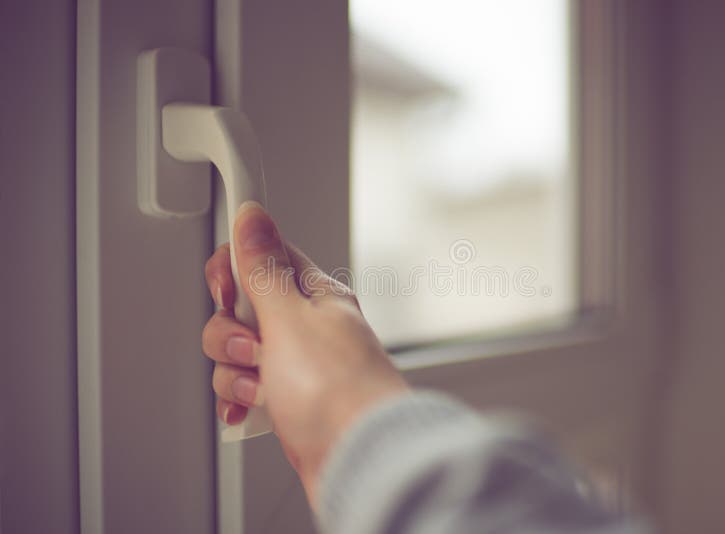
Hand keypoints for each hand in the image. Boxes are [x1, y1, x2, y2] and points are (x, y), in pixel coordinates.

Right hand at [202, 202, 408, 504]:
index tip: (227, 292)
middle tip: (256, 348)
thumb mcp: (290, 320)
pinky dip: (241, 400)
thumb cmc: (341, 393)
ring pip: (238, 353)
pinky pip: (246, 388)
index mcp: (315, 296)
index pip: (263, 259)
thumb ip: (263, 270)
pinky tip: (251, 409)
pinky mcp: (288, 402)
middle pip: (240, 310)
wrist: (361, 460)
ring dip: (236, 372)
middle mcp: (307, 328)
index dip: (234, 271)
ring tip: (264, 386)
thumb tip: (253, 216)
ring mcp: (296, 367)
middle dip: (231, 333)